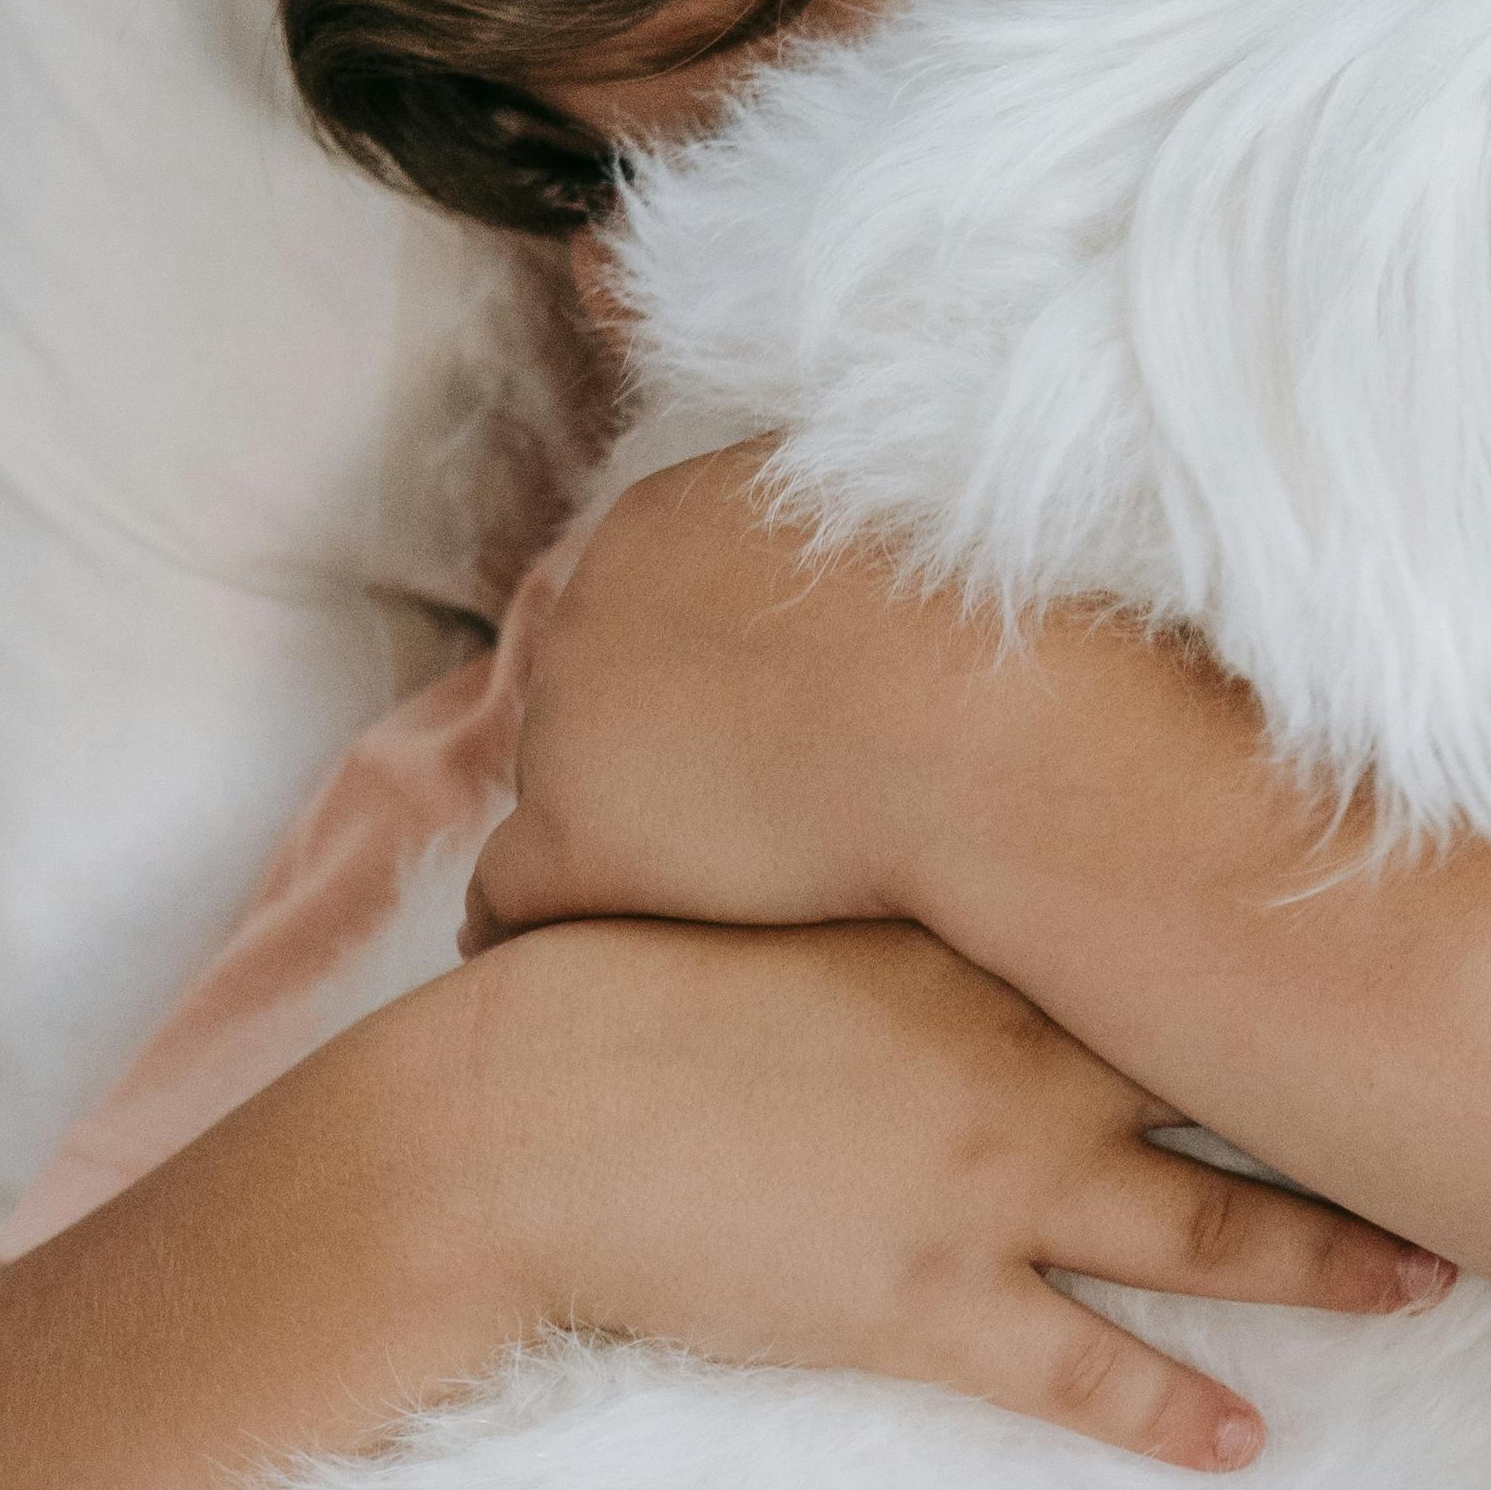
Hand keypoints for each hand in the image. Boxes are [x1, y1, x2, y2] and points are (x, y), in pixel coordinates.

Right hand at [454, 913, 1451, 1473]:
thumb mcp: (781, 905)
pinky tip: (1238, 1442)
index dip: (1299, 956)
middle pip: (1241, 1086)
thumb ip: (894, 901)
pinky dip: (1173, 1410)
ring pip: (1205, 1230)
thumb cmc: (627, 999)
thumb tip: (961, 876)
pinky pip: (1085, 1374)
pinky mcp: (928, 1308)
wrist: (524, 1117)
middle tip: (1480, 1128)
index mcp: (983, 951)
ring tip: (1424, 1285)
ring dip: (1324, 1262)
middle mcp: (1019, 1061)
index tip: (1405, 952)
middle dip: (1365, 1111)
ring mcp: (985, 1190)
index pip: (1185, 940)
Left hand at [466, 452, 989, 951]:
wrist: (983, 735)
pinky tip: (542, 964)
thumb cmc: (976, 641)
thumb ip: (803, 545)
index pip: (629, 613)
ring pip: (557, 793)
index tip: (749, 729)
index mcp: (653, 526)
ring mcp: (562, 727)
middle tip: (746, 811)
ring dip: (619, 836)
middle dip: (647, 752)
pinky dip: (522, 922)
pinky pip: (507, 895)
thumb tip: (814, 590)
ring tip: (709, 889)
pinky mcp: (570, 843)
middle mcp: (584, 611)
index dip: (689, 680)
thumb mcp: (876, 530)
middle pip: (584, 699)